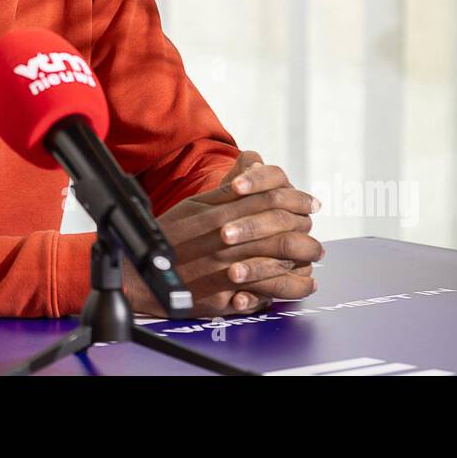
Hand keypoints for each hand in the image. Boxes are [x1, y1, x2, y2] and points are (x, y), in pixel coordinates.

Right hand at [123, 151, 323, 317]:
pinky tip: (296, 286)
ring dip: (302, 266)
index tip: (311, 204)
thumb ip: (227, 186)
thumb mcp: (195, 204)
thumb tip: (253, 159)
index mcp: (219, 214)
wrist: (140, 274)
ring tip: (311, 264)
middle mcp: (224, 242)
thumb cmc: (170, 236)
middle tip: (316, 241)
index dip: (297, 200)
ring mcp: (224, 272)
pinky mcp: (222, 299)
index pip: (270, 201)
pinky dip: (285, 291)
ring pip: (278, 268)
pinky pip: (263, 295)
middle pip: (282, 235)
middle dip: (307, 237)